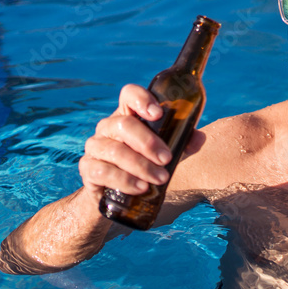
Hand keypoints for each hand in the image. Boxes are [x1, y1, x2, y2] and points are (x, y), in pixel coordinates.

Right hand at [77, 84, 204, 205]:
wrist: (115, 194)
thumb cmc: (143, 164)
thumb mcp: (165, 152)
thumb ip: (182, 143)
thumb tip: (199, 137)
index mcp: (127, 115)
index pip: (129, 95)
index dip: (142, 99)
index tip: (158, 114)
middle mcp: (108, 127)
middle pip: (124, 125)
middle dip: (148, 142)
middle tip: (167, 159)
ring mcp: (95, 146)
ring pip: (115, 150)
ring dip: (141, 166)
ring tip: (160, 178)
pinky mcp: (88, 168)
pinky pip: (103, 171)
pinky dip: (125, 180)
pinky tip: (141, 188)